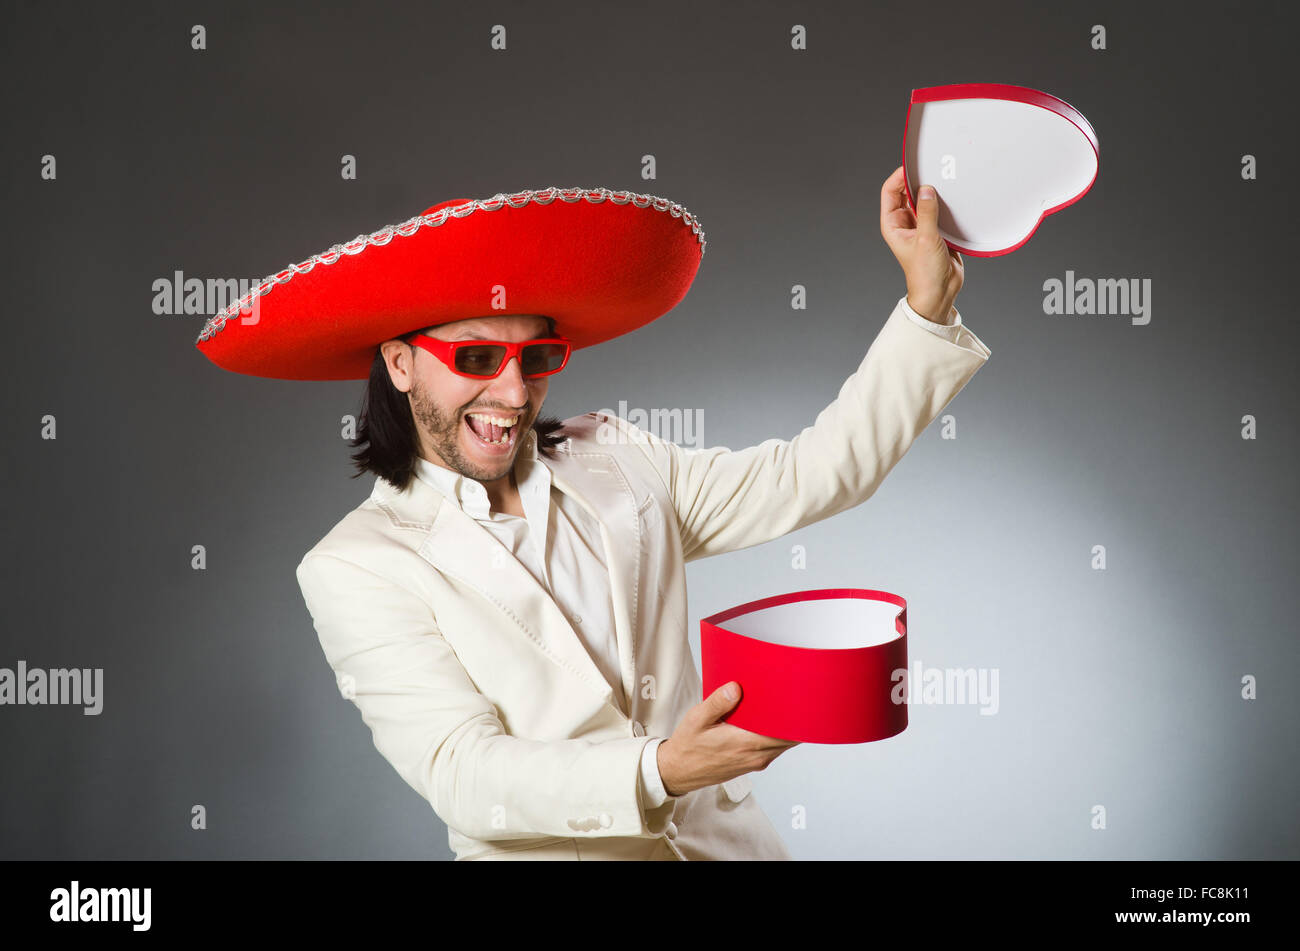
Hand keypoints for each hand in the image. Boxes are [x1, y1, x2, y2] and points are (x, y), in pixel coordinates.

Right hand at [656, 682, 799, 796]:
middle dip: (793, 718)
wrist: (679, 771)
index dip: (795, 716)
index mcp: (745, 743)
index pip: (785, 732)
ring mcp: (756, 761)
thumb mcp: (697, 719)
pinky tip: (766, 721)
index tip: (795, 697)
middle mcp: (756, 755)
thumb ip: (717, 703)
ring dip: (785, 727)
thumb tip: (735, 688)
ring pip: (783, 744)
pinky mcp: (753, 763)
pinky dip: (775, 736)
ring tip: (779, 705)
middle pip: (790, 737)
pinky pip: (773, 748)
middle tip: (789, 695)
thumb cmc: (688, 746)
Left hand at [879, 165, 964, 323]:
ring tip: (943, 182)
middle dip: (917, 181)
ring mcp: (920, 225)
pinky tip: (953, 197)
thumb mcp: (925, 239)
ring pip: (924, 199)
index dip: (899, 176)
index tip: (913, 166)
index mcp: (893, 224)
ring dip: (932, 191)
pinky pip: (938, 209)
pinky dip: (944, 202)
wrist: (940, 291)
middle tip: (932, 171)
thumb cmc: (925, 273)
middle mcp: (905, 222)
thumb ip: (926, 212)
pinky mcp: (936, 229)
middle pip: (907, 191)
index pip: (890, 191)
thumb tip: (927, 189)